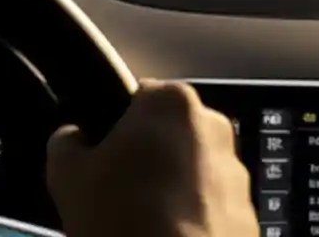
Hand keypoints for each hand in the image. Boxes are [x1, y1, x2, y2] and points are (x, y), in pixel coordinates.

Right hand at [46, 80, 258, 236]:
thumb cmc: (121, 218)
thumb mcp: (66, 173)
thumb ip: (66, 139)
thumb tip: (76, 137)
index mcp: (172, 103)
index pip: (136, 95)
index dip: (113, 126)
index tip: (101, 156)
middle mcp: (215, 128)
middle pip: (168, 133)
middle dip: (147, 155)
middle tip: (117, 190)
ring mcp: (239, 175)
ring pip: (192, 171)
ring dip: (171, 187)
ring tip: (142, 221)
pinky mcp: (252, 217)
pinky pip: (211, 206)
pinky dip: (191, 217)